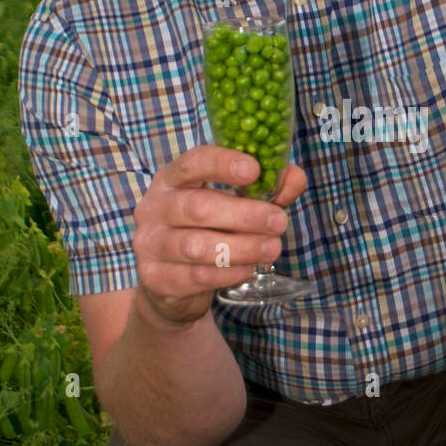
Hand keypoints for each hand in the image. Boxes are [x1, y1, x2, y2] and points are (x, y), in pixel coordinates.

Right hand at [132, 144, 306, 325]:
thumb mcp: (235, 205)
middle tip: (279, 221)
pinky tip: (249, 269)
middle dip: (245, 215)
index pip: (193, 162)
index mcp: (173, 180)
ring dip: (241, 247)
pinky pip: (196, 276)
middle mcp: (155, 207)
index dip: (223, 163)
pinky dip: (228, 273)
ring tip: (272, 248)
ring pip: (196, 246)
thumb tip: (294, 176)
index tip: (254, 170)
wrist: (170, 282)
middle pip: (198, 207)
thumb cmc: (206, 231)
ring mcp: (151, 244)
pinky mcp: (156, 278)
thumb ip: (265, 190)